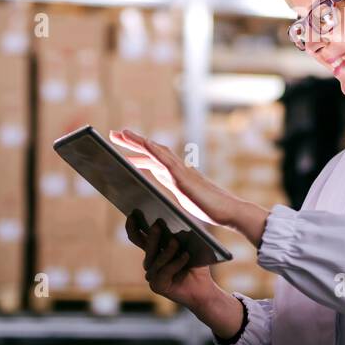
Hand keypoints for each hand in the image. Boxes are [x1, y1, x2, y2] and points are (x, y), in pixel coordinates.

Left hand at [110, 127, 268, 242]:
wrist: (229, 211)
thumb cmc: (211, 208)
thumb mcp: (186, 201)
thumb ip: (176, 194)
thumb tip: (163, 200)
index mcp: (177, 175)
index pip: (154, 161)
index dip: (138, 155)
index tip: (123, 153)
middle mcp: (178, 169)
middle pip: (152, 151)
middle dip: (133, 142)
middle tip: (114, 134)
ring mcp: (182, 171)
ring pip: (157, 151)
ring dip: (139, 140)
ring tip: (122, 133)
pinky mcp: (185, 178)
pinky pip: (167, 161)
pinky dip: (155, 151)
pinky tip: (144, 144)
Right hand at [125, 210, 216, 309]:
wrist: (203, 288)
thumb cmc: (197, 264)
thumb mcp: (190, 244)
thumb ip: (181, 230)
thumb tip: (177, 213)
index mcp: (154, 250)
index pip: (137, 237)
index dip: (133, 226)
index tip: (133, 213)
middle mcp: (150, 262)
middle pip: (146, 246)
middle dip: (152, 235)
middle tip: (157, 224)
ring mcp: (152, 275)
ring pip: (157, 260)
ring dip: (167, 250)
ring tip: (176, 242)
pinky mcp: (158, 286)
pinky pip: (165, 271)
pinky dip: (176, 263)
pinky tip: (186, 256)